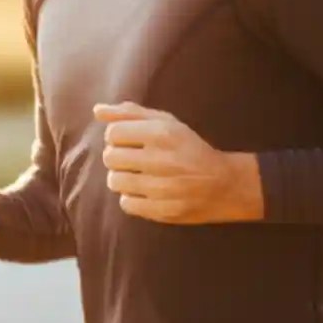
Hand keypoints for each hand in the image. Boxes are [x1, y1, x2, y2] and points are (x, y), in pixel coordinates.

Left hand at [94, 101, 263, 223]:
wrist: (224, 184)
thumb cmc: (190, 148)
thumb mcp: (167, 123)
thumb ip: (130, 113)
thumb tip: (97, 110)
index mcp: (162, 134)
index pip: (113, 133)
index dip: (117, 136)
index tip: (129, 140)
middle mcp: (160, 160)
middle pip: (110, 157)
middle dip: (118, 156)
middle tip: (133, 159)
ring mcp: (161, 188)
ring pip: (114, 181)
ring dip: (122, 177)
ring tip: (139, 175)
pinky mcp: (161, 211)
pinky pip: (125, 203)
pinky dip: (131, 198)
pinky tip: (145, 192)